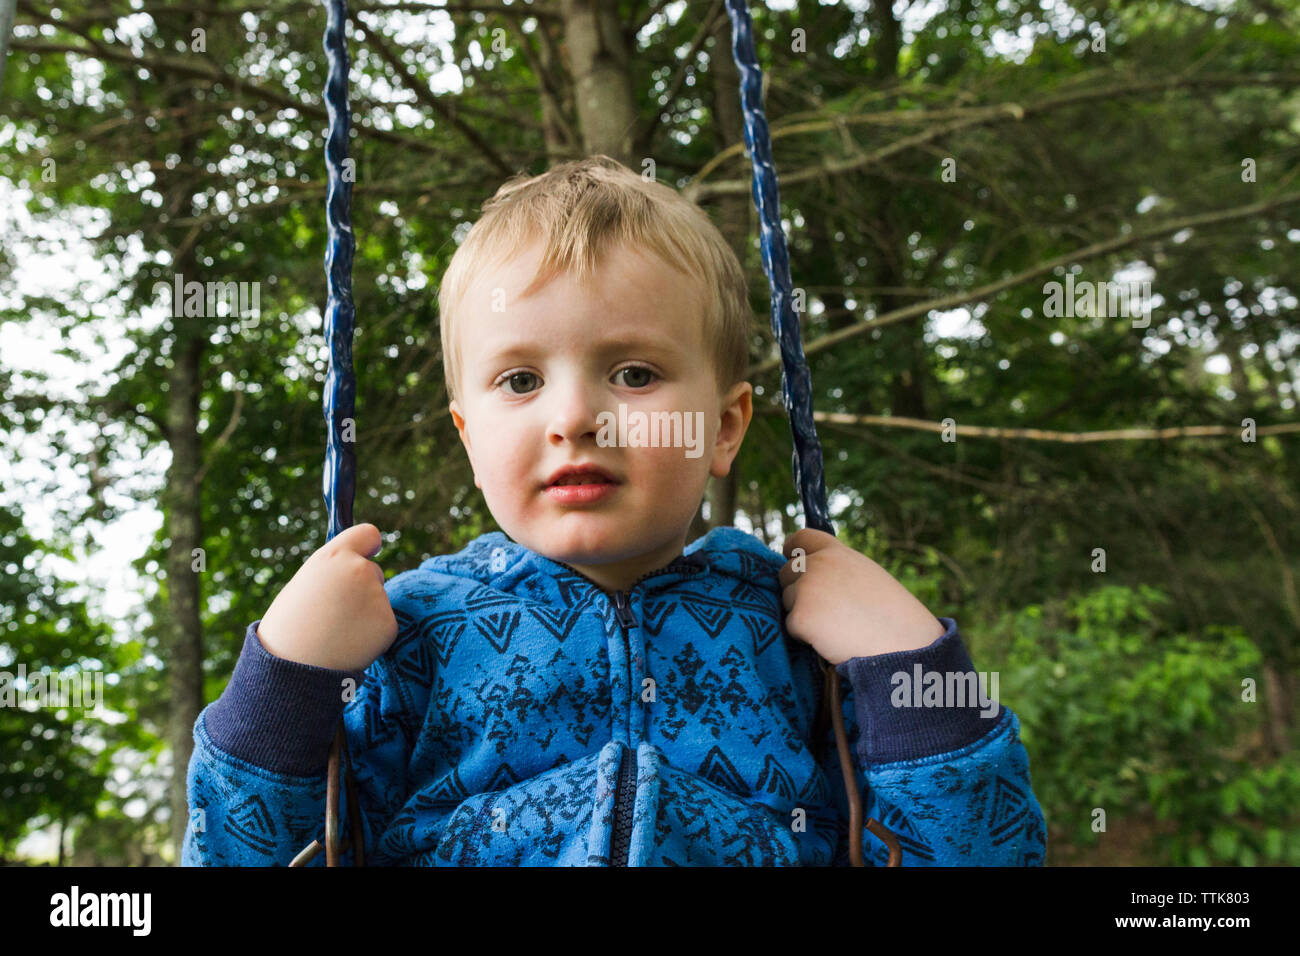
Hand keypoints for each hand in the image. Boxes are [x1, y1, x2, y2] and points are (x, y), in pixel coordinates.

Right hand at [257, 523, 398, 670]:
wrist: (293, 669)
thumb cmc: (289, 629)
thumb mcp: (304, 585)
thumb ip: (332, 572)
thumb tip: (354, 563)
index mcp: (334, 557)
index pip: (368, 534)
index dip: (369, 545)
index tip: (372, 550)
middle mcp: (360, 571)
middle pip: (374, 571)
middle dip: (362, 588)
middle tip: (334, 612)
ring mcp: (377, 597)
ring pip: (378, 599)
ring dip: (365, 612)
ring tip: (335, 631)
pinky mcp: (389, 623)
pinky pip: (384, 623)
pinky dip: (371, 634)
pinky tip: (349, 644)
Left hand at [778, 528, 944, 664]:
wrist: (904, 645)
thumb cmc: (891, 614)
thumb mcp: (866, 574)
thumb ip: (836, 566)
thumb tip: (808, 566)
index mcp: (836, 552)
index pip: (799, 539)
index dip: (793, 554)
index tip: (794, 565)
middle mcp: (818, 564)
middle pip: (786, 573)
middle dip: (797, 590)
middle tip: (827, 609)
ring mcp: (807, 589)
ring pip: (787, 601)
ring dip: (803, 614)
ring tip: (836, 625)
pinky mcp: (801, 617)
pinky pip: (791, 626)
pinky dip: (806, 636)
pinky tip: (832, 639)